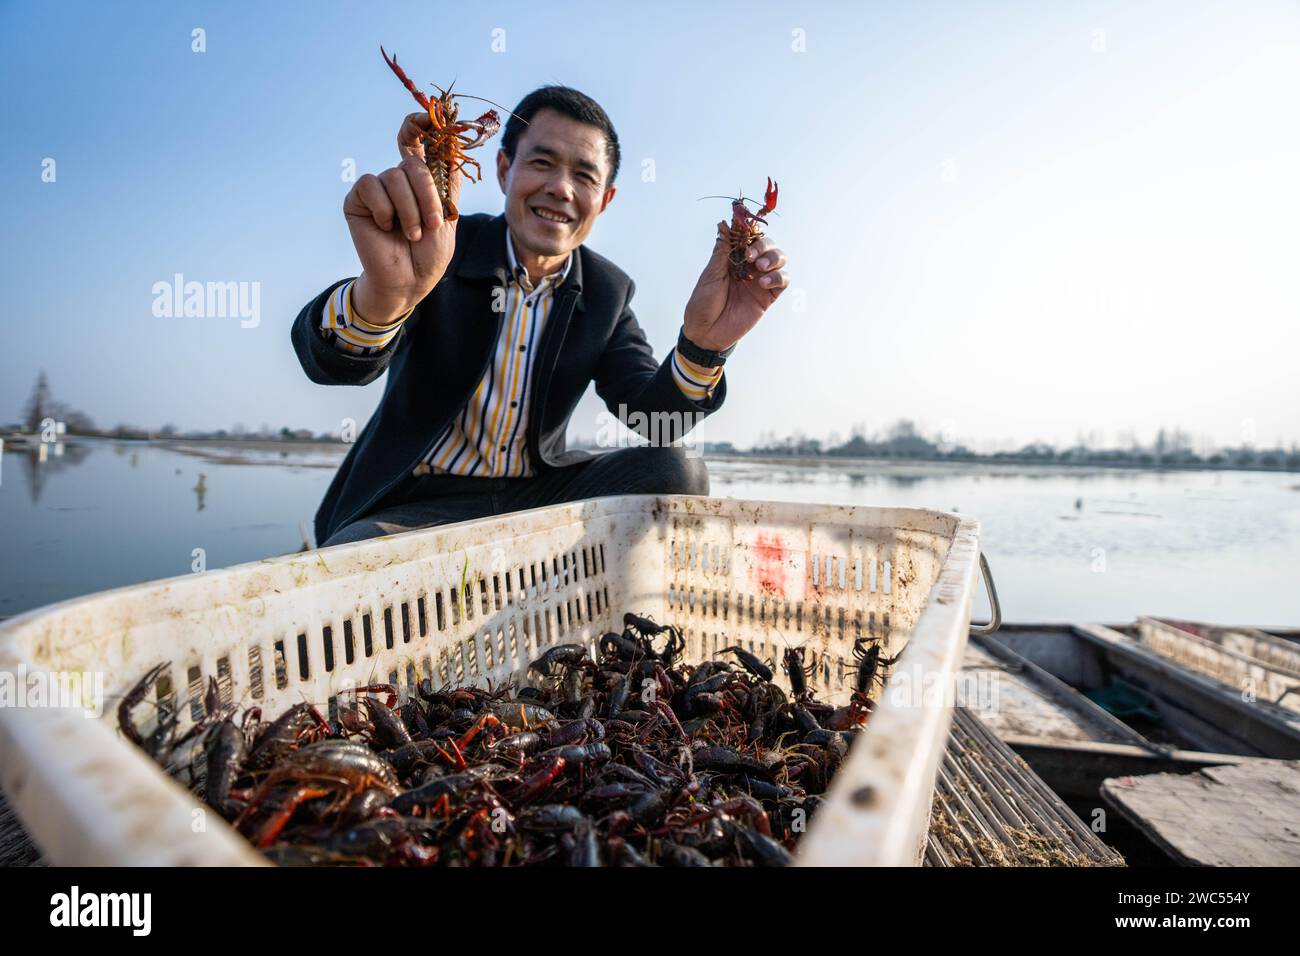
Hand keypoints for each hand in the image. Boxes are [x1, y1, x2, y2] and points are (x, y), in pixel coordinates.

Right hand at [343, 113, 459, 325]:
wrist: (409, 281)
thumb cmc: (430, 252)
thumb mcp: (449, 214)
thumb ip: (449, 179)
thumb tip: (455, 142)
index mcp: (421, 179)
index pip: (417, 140)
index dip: (420, 123)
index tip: (429, 117)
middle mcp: (398, 178)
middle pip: (412, 163)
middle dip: (428, 195)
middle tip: (433, 224)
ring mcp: (377, 188)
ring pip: (394, 176)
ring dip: (410, 210)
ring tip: (411, 234)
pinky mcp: (358, 199)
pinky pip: (372, 186)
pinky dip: (385, 209)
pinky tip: (386, 228)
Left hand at [681, 222, 788, 351]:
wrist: (706, 333)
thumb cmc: (703, 304)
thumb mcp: (711, 275)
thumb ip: (722, 251)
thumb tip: (723, 225)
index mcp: (733, 259)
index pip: (749, 238)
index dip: (751, 231)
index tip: (746, 233)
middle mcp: (749, 267)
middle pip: (768, 245)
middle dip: (764, 245)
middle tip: (751, 256)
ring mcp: (760, 281)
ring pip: (779, 259)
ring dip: (773, 258)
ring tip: (759, 268)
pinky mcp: (768, 297)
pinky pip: (783, 281)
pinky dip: (778, 276)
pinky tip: (764, 282)